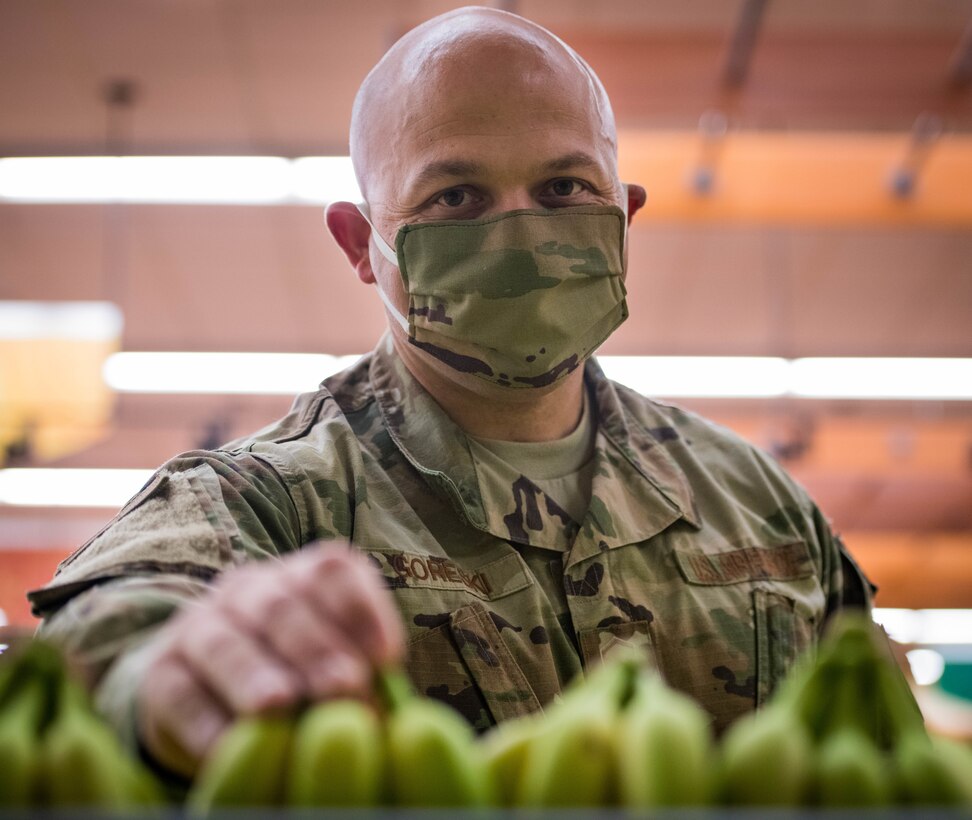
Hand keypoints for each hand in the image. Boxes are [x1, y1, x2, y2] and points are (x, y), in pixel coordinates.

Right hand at [135, 542, 403, 777]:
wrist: (210, 694)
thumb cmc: (297, 676)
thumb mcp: (333, 664)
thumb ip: (358, 672)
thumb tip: (384, 711)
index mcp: (302, 575)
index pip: (332, 572)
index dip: (361, 611)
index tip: (388, 658)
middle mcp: (249, 589)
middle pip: (281, 607)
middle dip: (316, 649)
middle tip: (344, 689)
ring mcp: (199, 625)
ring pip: (224, 642)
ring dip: (255, 674)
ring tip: (280, 706)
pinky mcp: (159, 672)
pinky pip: (179, 692)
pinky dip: (204, 721)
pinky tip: (228, 747)